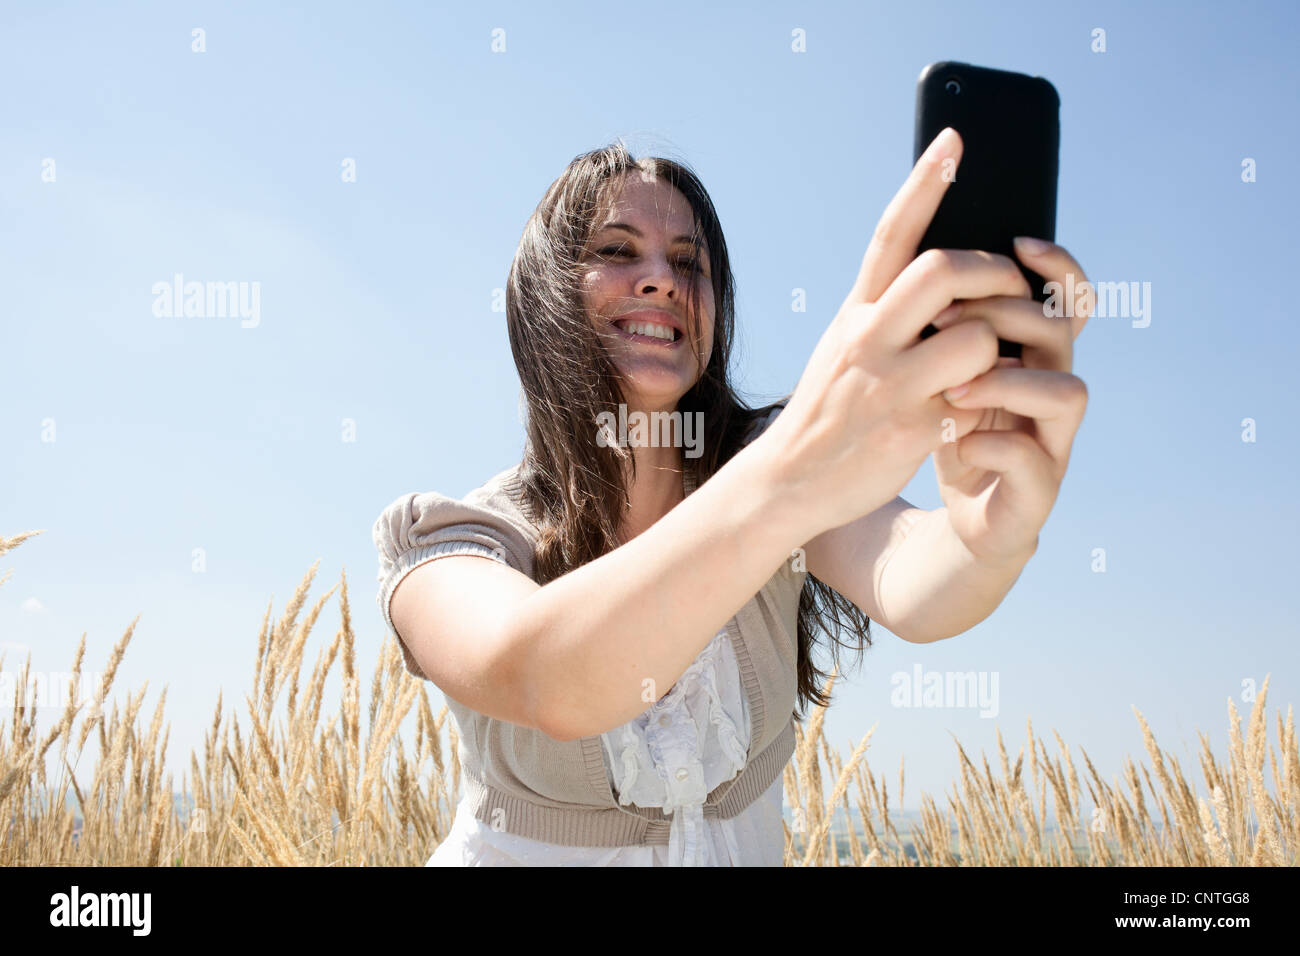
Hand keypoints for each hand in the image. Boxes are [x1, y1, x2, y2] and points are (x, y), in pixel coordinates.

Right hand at [759, 127, 1034, 537]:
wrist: (790, 479)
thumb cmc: (832, 407)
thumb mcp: (845, 346)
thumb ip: (887, 311)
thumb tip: (949, 272)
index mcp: (856, 310)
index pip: (891, 233)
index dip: (925, 181)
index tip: (955, 139)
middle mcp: (868, 335)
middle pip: (944, 269)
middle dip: (995, 272)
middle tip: (1008, 288)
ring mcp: (889, 381)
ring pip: (974, 333)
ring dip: (1000, 341)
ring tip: (997, 357)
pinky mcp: (913, 427)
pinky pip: (977, 394)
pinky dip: (992, 393)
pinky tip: (981, 405)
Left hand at [926, 238, 1091, 566]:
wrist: (956, 517)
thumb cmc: (949, 436)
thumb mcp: (937, 374)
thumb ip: (945, 328)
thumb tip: (923, 256)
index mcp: (1031, 359)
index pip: (1067, 300)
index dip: (1057, 267)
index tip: (1018, 240)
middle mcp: (1051, 393)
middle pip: (1059, 332)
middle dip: (1007, 315)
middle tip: (946, 319)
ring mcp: (1051, 443)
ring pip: (1069, 392)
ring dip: (1009, 381)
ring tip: (953, 388)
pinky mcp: (1037, 492)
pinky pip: (1033, 461)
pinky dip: (993, 446)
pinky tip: (959, 442)